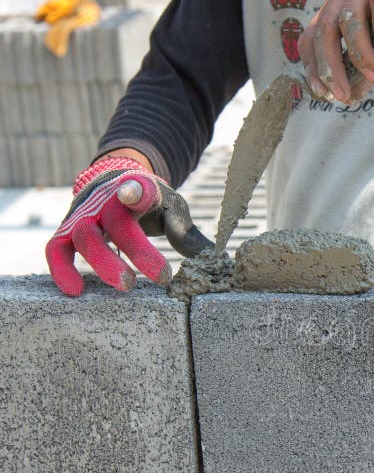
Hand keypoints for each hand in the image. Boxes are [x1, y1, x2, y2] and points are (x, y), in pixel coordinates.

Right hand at [46, 157, 211, 296]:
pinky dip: (62, 269)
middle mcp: (106, 200)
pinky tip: (75, 291)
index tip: (132, 193)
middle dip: (135, 249)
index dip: (133, 191)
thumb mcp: (172, 209)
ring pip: (84, 236)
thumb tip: (217, 261)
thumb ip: (187, 233)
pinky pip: (56, 249)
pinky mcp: (67, 230)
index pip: (135, 188)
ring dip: (103, 263)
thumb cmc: (150, 203)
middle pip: (114, 222)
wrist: (114, 181)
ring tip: (126, 286)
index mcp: (138, 191)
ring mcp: (83, 215)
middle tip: (160, 275)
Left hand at [299, 0, 373, 102]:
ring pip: (349, 16)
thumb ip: (361, 71)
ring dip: (361, 53)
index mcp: (339, 5)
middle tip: (343, 93)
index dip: (313, 64)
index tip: (323, 93)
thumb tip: (346, 98)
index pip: (313, 33)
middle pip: (326, 28)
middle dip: (332, 66)